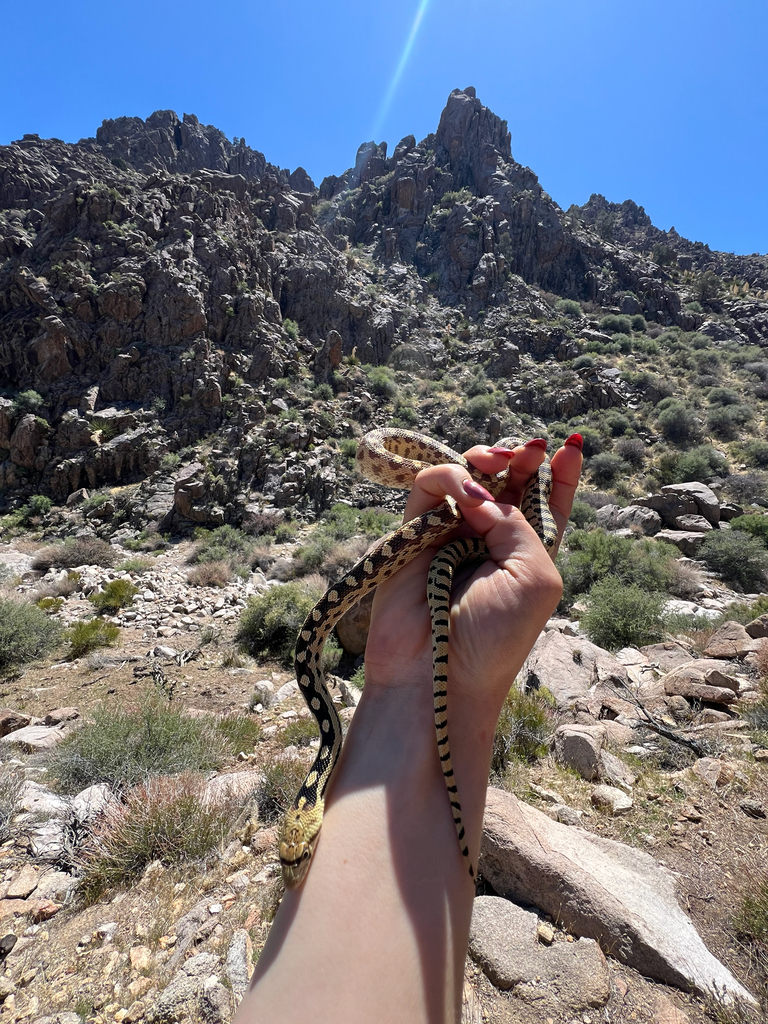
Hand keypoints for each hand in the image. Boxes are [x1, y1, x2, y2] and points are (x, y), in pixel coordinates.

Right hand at [363, 437, 582, 715]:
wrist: (437, 672)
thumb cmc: (496, 636)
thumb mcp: (535, 575)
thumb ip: (519, 523)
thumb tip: (482, 493)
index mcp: (528, 554)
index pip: (545, 504)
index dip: (558, 474)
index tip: (570, 445)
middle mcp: (490, 541)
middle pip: (507, 481)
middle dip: (521, 458)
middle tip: (532, 448)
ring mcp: (450, 534)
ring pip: (465, 476)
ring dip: (484, 459)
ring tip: (496, 461)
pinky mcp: (412, 533)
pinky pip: (428, 488)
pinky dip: (448, 478)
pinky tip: (467, 493)